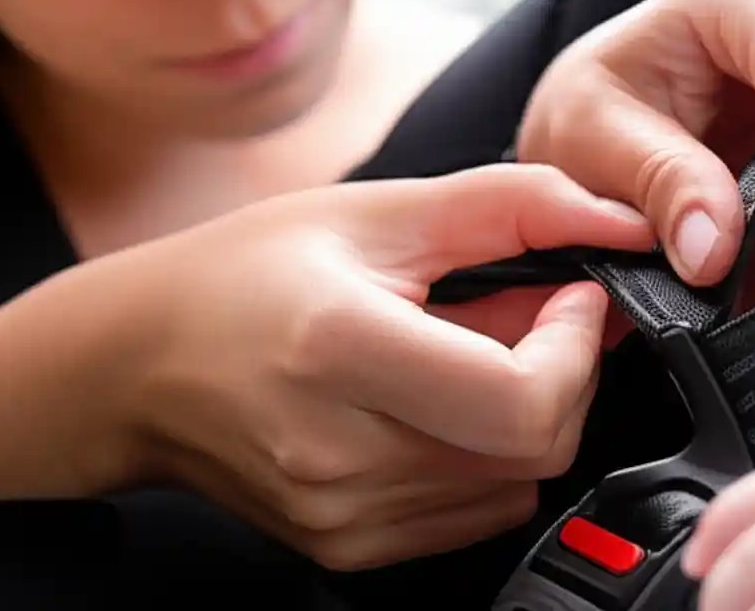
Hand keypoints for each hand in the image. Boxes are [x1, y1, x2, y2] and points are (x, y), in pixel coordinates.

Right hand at [112, 164, 653, 570]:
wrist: (134, 366)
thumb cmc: (241, 276)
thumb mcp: (379, 212)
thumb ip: (512, 207)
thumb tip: (619, 222)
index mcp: (340, 350)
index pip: (525, 400)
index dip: (578, 346)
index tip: (574, 296)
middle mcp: (341, 453)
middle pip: (537, 448)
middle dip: (568, 375)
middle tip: (537, 316)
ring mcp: (343, 515)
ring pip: (517, 483)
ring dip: (528, 414)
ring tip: (472, 353)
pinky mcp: (348, 547)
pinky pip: (475, 513)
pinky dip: (488, 457)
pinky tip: (439, 403)